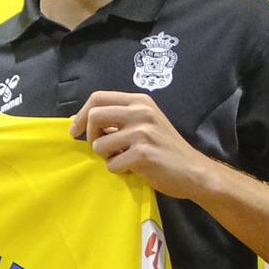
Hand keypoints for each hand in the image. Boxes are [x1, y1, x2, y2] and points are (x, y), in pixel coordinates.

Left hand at [69, 91, 216, 199]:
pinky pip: (112, 164)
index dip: (80, 114)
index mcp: (140, 101)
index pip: (98, 97)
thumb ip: (118, 119)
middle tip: (100, 148)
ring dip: (106, 157)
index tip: (75, 131)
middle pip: (94, 116)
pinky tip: (134, 169)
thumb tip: (79, 121)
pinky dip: (119, 170)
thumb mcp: (145, 124)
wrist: (193, 171)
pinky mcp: (143, 154)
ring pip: (100, 144)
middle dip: (90, 135)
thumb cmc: (165, 149)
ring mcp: (143, 132)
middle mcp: (141, 112)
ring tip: (124, 159)